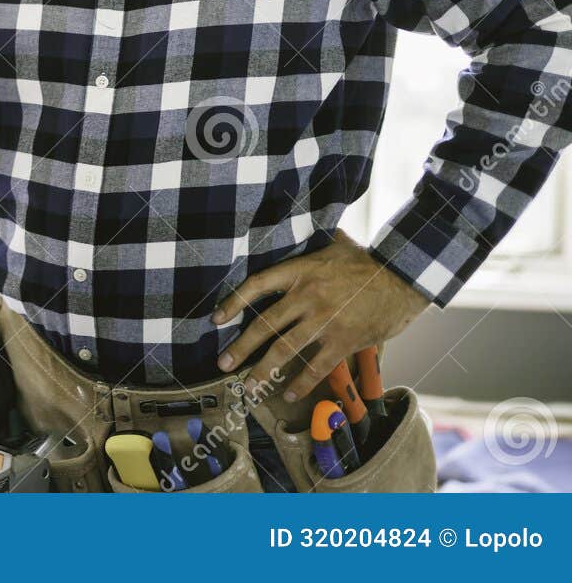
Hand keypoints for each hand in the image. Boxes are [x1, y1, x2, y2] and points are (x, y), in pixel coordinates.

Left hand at [211, 230, 429, 401]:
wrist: (404, 278)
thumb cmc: (369, 262)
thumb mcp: (336, 246)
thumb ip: (314, 245)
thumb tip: (303, 228)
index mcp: (300, 271)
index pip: (257, 285)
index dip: (233, 302)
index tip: (216, 319)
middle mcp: (307, 296)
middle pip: (265, 325)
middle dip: (241, 348)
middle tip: (223, 365)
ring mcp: (325, 320)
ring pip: (286, 349)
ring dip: (264, 370)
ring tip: (248, 386)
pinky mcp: (344, 340)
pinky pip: (317, 366)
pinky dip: (302, 382)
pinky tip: (289, 393)